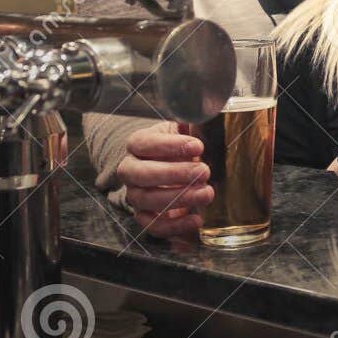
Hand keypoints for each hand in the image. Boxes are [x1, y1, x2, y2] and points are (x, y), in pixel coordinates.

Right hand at [117, 124, 210, 239]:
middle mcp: (131, 169)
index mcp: (138, 144)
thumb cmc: (180, 147)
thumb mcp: (184, 131)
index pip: (143, 143)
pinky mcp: (145, 216)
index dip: (169, 146)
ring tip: (207, 193)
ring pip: (146, 200)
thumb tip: (204, 111)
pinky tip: (196, 219)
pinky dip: (174, 226)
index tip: (198, 145)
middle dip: (174, 174)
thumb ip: (192, 123)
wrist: (173, 167)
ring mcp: (135, 194)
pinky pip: (152, 226)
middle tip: (204, 171)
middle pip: (141, 174)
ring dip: (178, 198)